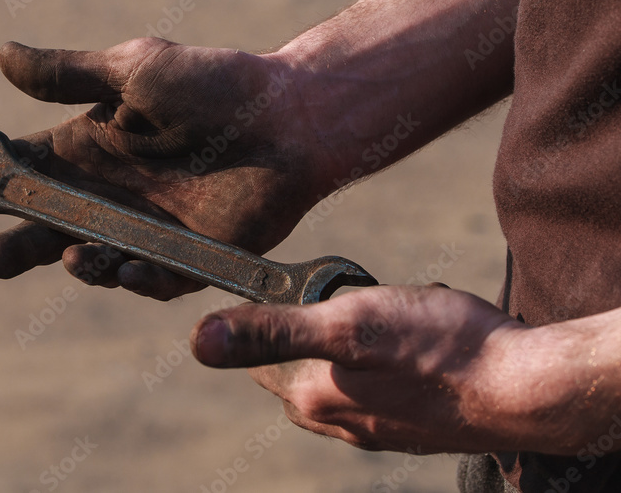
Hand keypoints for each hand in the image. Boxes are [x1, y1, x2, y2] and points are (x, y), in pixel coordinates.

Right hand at [0, 38, 333, 299]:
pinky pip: (143, 279)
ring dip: (65, 263)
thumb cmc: (215, 84)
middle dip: (3, 245)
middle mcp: (101, 194)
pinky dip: (125, 277)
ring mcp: (138, 228)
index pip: (2, 172)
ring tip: (71, 255)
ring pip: (81, 260)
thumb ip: (69, 72)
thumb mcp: (136, 68)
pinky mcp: (181, 258)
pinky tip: (119, 265)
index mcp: (80, 147)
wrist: (290, 116)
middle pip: (33, 228)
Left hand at [190, 285, 535, 453]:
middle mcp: (339, 421)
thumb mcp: (347, 322)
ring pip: (343, 373)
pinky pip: (381, 386)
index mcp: (312, 397)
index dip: (271, 319)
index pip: (261, 359)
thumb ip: (273, 331)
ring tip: (390, 317)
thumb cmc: (438, 349)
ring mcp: (378, 428)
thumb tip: (199, 340)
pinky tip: (415, 345)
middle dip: (318, 327)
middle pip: (302, 365)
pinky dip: (389, 359)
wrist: (523, 389)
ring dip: (356, 341)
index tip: (297, 293)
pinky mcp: (413, 425)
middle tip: (353, 300)